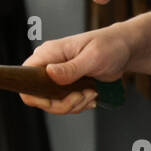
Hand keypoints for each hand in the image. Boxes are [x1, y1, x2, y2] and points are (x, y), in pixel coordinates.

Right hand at [20, 23, 135, 114]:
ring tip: (92, 92)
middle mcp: (49, 66)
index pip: (26, 78)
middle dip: (62, 104)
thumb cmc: (110, 46)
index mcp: (49, 54)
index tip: (58, 99)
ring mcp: (57, 77)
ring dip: (75, 105)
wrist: (124, 49)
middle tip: (83, 95)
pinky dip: (79, 105)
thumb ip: (71, 68)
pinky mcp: (67, 86)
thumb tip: (49, 73)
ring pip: (54, 104)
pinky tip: (92, 95)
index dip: (36, 95)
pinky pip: (65, 103)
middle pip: (40, 97)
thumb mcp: (92, 57)